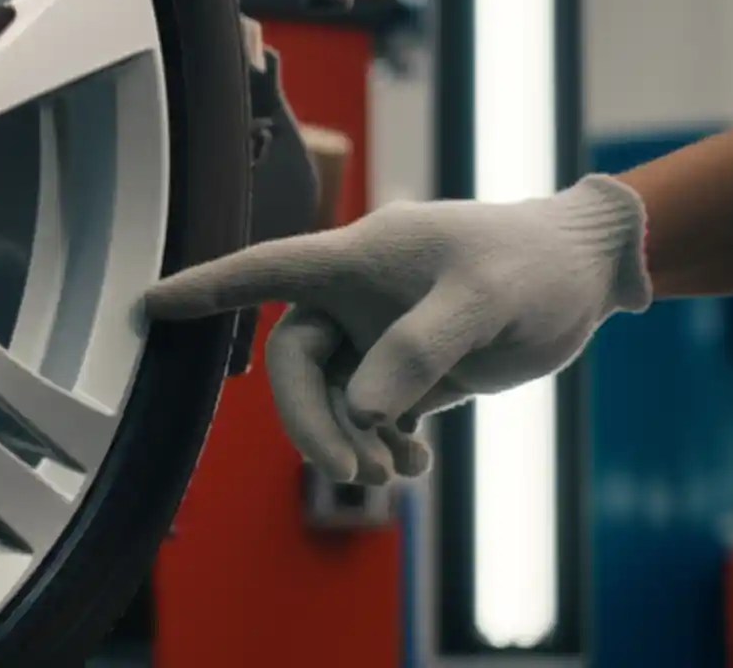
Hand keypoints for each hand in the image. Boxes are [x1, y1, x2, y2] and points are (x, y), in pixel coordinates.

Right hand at [146, 175, 650, 483]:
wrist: (581, 276)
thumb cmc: (533, 265)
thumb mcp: (486, 299)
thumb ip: (422, 346)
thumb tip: (361, 406)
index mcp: (358, 259)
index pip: (266, 272)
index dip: (207, 289)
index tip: (151, 305)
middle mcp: (356, 299)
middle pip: (297, 365)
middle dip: (313, 422)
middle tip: (356, 472)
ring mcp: (379, 337)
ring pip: (332, 400)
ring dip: (352, 443)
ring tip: (397, 474)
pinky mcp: (407, 371)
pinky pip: (371, 418)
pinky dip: (383, 447)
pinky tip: (414, 467)